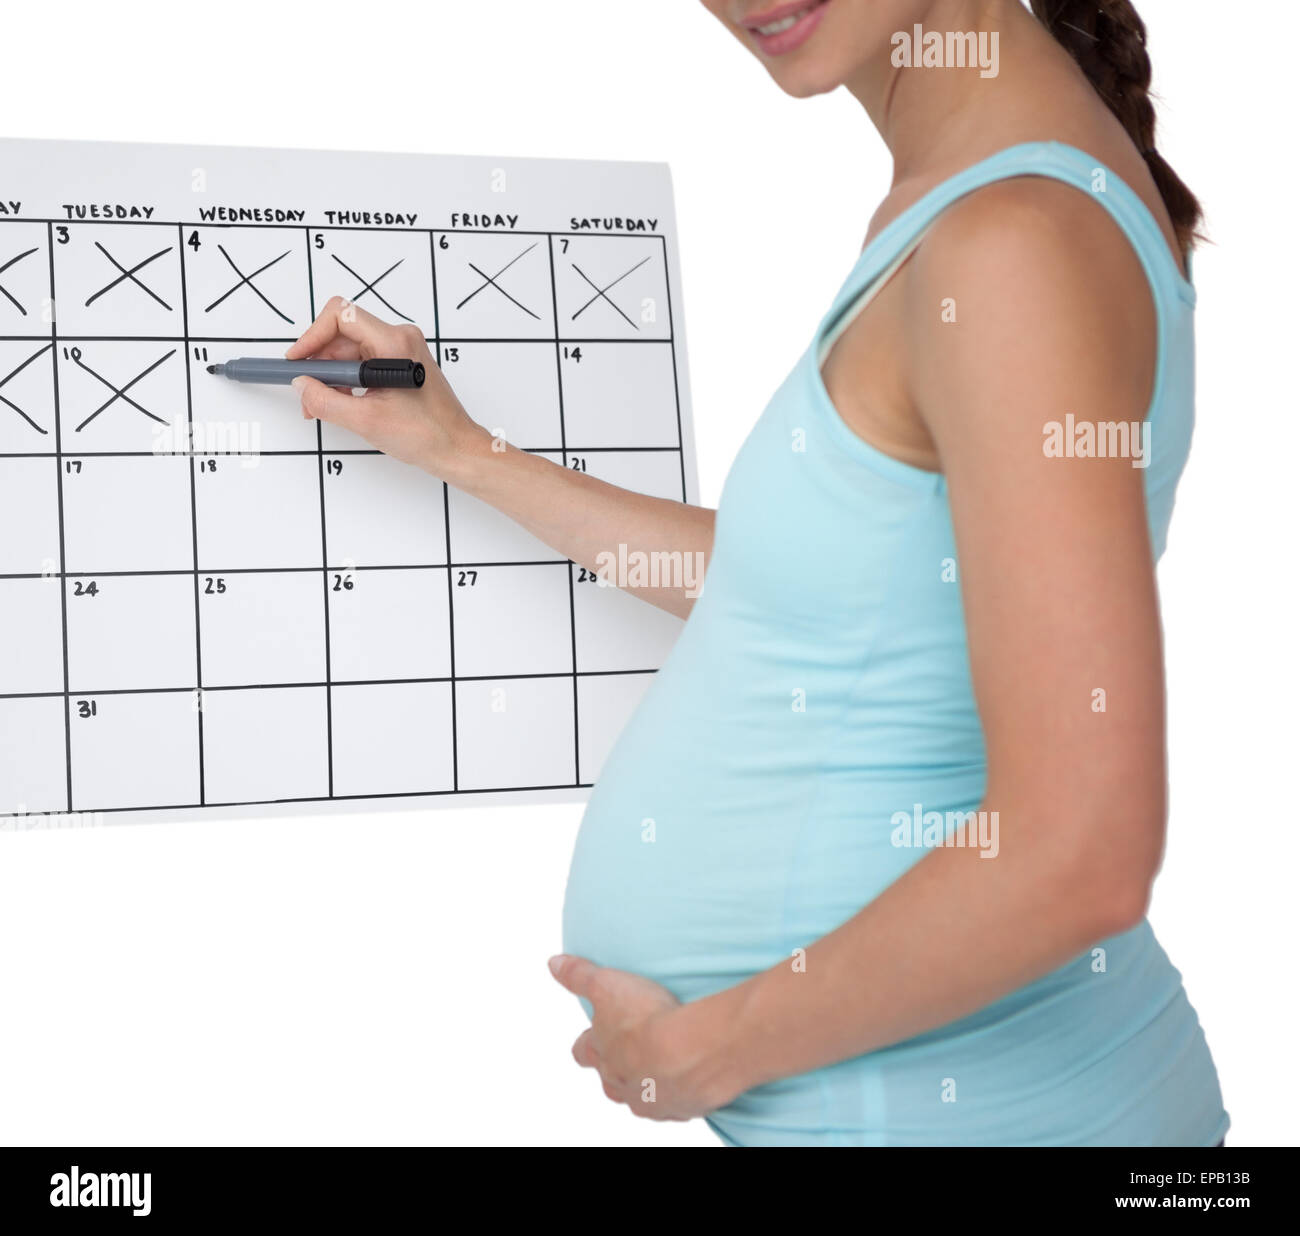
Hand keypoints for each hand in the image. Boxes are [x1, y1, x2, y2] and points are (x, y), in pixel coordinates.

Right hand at [286, 297, 488, 476]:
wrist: (457, 450)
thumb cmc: (426, 435)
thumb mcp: (365, 420)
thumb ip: (325, 401)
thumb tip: (301, 386)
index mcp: (394, 343)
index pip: (341, 316)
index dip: (312, 336)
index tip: (298, 361)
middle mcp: (400, 339)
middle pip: (343, 334)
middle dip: (319, 362)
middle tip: (305, 391)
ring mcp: (402, 351)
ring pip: (351, 350)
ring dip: (331, 374)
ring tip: (321, 404)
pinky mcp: (402, 365)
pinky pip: (364, 361)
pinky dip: (347, 379)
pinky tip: (340, 402)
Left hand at [548, 954, 739, 1120]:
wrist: (687, 1052)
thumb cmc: (643, 1019)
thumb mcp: (606, 985)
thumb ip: (580, 976)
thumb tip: (554, 964)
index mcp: (600, 1054)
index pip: (582, 1052)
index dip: (586, 1043)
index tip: (592, 1035)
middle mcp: (620, 1083)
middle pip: (610, 1081)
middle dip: (618, 1067)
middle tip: (632, 1050)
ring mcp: (649, 1100)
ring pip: (642, 1096)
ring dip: (649, 1082)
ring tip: (665, 1065)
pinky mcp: (680, 1108)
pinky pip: (676, 1104)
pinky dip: (681, 1092)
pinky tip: (691, 1077)